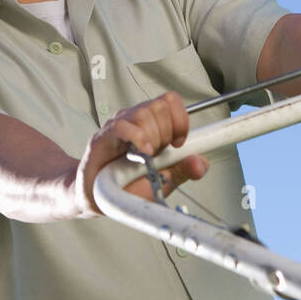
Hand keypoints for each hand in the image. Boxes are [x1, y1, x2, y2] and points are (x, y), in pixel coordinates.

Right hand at [71, 92, 209, 216]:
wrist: (99, 198)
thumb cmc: (129, 186)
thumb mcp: (164, 180)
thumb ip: (185, 169)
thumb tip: (200, 163)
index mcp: (152, 124)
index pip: (171, 101)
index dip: (180, 120)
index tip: (178, 143)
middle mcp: (136, 120)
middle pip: (160, 106)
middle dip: (165, 133)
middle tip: (156, 154)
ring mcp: (120, 126)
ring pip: (144, 113)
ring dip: (151, 138)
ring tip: (144, 157)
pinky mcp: (103, 137)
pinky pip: (123, 125)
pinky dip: (138, 138)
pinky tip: (141, 153)